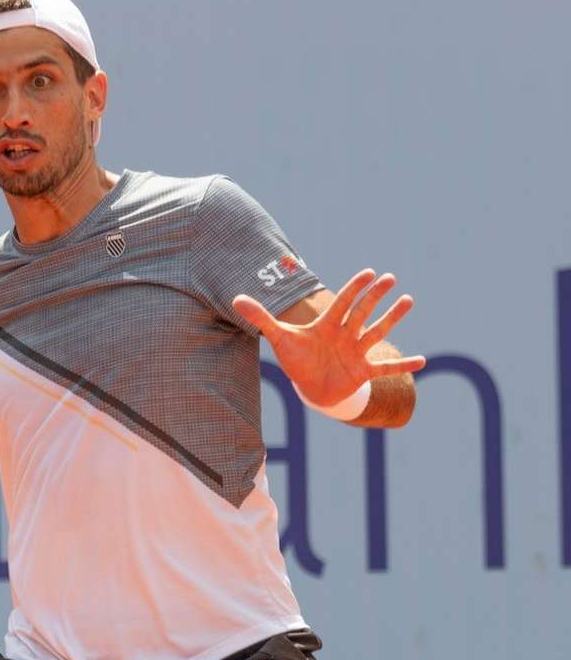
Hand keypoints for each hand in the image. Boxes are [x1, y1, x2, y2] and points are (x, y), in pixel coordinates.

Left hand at [232, 268, 425, 405]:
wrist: (311, 387)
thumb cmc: (297, 359)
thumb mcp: (279, 337)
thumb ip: (261, 317)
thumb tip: (236, 299)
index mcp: (327, 325)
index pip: (342, 303)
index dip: (354, 289)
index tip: (369, 272)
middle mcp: (345, 335)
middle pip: (361, 312)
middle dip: (375, 296)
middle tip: (391, 278)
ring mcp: (356, 352)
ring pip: (376, 332)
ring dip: (392, 318)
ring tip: (409, 300)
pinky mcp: (363, 371)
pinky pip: (385, 368)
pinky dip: (402, 365)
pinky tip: (422, 361)